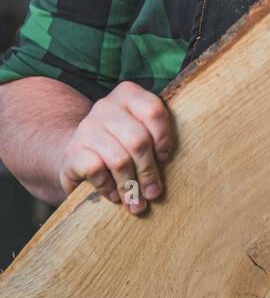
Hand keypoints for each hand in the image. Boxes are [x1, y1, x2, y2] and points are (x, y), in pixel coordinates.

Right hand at [58, 81, 173, 213]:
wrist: (79, 154)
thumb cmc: (121, 145)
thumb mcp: (141, 133)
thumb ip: (155, 141)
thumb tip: (169, 172)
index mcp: (128, 95)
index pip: (153, 110)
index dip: (163, 138)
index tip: (165, 159)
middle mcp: (105, 107)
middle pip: (138, 140)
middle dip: (148, 171)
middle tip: (153, 193)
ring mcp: (86, 128)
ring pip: (119, 160)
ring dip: (130, 186)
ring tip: (135, 202)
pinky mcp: (73, 151)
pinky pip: (96, 169)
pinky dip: (107, 186)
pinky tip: (112, 195)